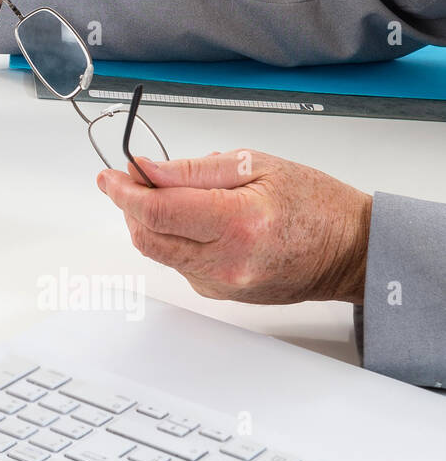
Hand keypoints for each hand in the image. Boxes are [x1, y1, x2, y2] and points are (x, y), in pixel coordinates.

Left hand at [97, 150, 372, 304]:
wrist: (350, 250)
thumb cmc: (313, 202)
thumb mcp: (254, 165)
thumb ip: (191, 170)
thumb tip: (144, 169)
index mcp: (237, 223)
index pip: (156, 211)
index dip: (122, 191)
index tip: (109, 175)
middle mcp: (226, 262)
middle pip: (147, 236)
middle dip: (129, 206)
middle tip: (132, 179)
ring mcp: (222, 284)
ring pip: (159, 251)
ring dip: (150, 222)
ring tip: (170, 195)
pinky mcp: (220, 294)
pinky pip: (179, 263)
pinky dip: (173, 239)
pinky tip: (194, 221)